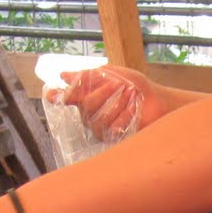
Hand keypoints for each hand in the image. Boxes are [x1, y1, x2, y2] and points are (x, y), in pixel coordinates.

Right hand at [49, 65, 168, 140]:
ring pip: (99, 118)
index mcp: (86, 96)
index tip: (53, 94)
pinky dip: (125, 115)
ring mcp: (100, 129)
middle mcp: (89, 115)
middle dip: (103, 92)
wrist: (157, 101)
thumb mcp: (114, 73)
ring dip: (116, 103)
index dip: (57, 96)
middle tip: (118, 84)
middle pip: (86, 105)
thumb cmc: (136, 86)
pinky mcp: (113, 139)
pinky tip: (133, 108)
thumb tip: (63, 75)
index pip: (65, 98)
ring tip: (129, 94)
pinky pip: (113, 128)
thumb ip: (91, 74)